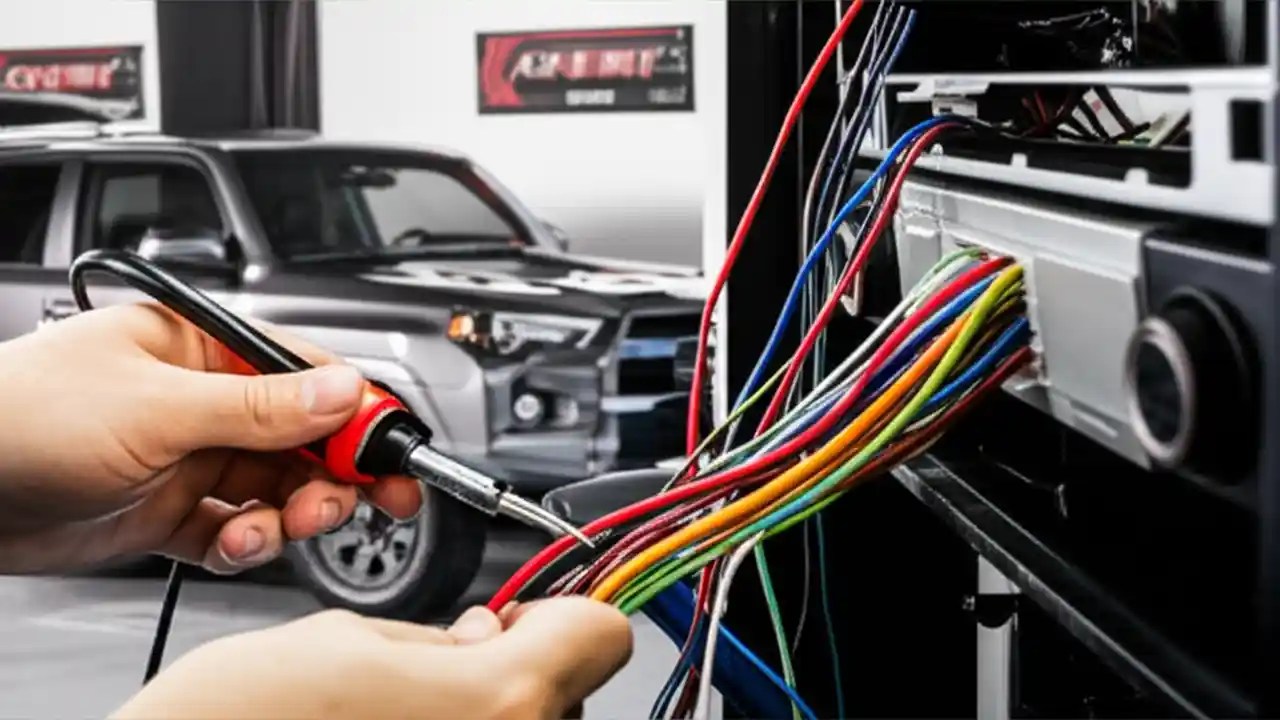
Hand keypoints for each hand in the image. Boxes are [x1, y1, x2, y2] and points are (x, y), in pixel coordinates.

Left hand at [0, 303, 420, 573]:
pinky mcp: (167, 512)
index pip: (307, 374)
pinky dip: (246, 544)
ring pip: (276, 489)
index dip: (358, 413)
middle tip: (366, 502)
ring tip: (283, 526)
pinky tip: (235, 544)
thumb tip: (343, 390)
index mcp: (203, 351)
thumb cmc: (21, 415)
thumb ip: (260, 407)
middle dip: (336, 473)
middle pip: (304, 437)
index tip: (391, 451)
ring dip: (293, 514)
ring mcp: (186, 459)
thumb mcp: (156, 407)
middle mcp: (202, 402)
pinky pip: (234, 530)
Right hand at [114, 598, 632, 719]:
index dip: (561, 609)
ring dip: (488, 710)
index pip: (605, 632)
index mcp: (501, 697)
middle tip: (445, 662)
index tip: (523, 610)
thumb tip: (477, 636)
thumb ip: (437, 632)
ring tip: (403, 711)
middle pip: (566, 688)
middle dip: (516, 663)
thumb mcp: (343, 636)